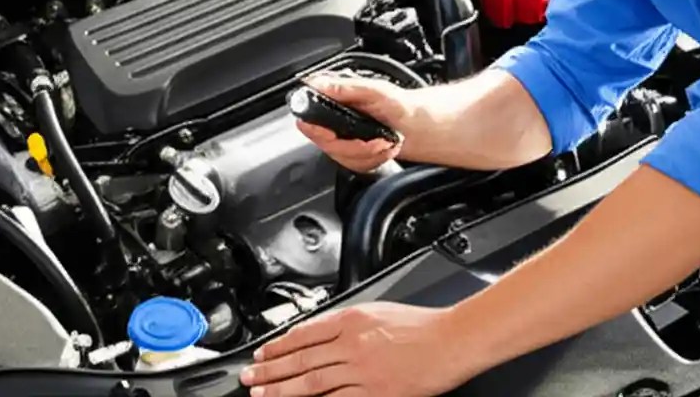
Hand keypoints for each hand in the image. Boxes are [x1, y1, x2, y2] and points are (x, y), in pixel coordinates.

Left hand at [239, 302, 469, 396]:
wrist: (450, 341)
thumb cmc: (421, 326)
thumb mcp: (377, 311)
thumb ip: (347, 321)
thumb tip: (319, 331)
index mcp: (351, 320)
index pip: (304, 333)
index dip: (278, 345)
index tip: (262, 353)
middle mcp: (351, 344)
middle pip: (301, 358)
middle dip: (270, 369)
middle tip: (249, 376)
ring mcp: (361, 371)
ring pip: (312, 380)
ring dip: (282, 389)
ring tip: (262, 393)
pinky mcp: (374, 393)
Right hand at [294, 73, 417, 172]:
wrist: (416, 123)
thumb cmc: (397, 103)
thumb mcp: (374, 89)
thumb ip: (346, 88)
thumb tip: (319, 84)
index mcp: (332, 101)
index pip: (307, 118)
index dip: (316, 130)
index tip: (330, 134)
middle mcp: (333, 121)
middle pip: (325, 144)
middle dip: (354, 146)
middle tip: (376, 141)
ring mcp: (342, 139)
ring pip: (341, 157)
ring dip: (368, 155)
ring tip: (385, 143)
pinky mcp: (352, 153)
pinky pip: (354, 166)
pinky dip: (373, 161)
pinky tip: (384, 150)